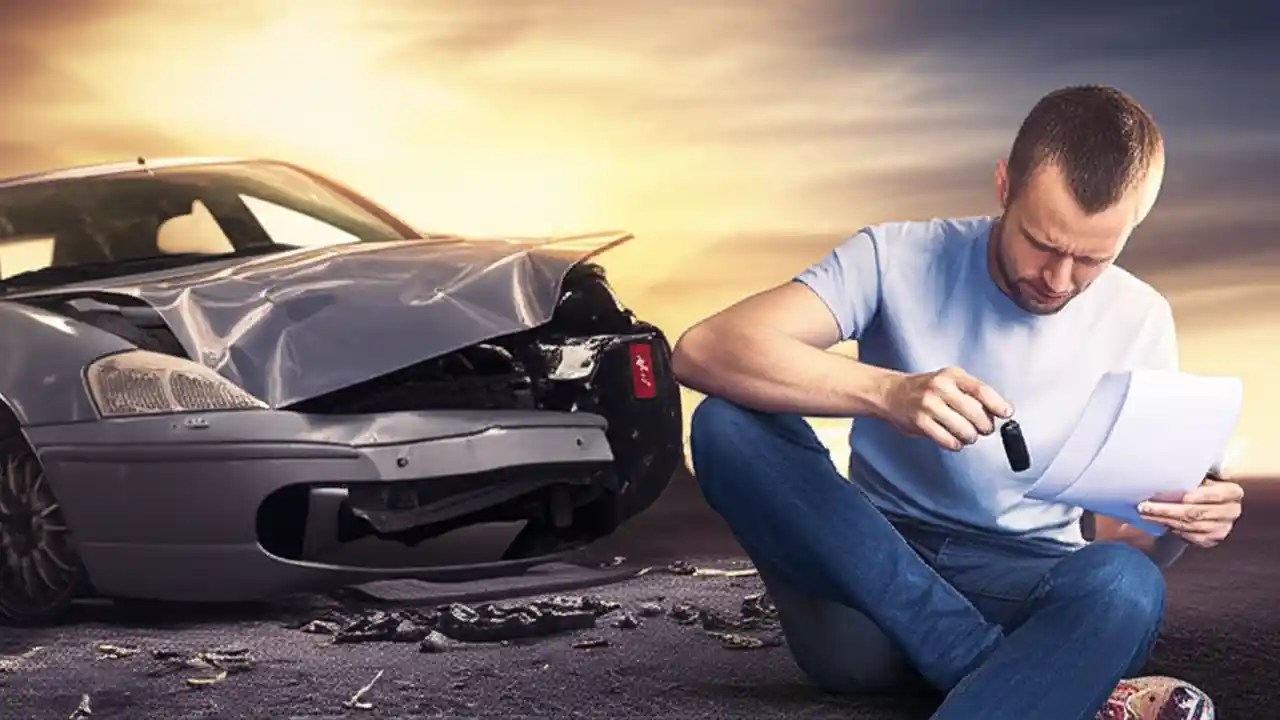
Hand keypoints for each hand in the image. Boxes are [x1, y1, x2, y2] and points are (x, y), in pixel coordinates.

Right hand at [883, 366, 1013, 450]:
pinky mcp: (920, 422)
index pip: (981, 390)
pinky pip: (948, 441)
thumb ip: (972, 393)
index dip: (998, 404)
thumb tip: (999, 411)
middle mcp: (940, 388)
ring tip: (965, 434)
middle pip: (976, 414)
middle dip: (985, 427)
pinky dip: (955, 444)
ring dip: (970, 437)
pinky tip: (952, 439)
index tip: (1006, 413)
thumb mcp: (949, 380)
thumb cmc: (925, 389)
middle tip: (983, 429)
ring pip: (965, 431)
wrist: (891, 393)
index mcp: (951, 375)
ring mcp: (928, 405)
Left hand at [1137, 475, 1243, 547]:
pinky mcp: (1211, 540)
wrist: (1199, 502)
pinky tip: (1155, 520)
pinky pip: (1187, 535)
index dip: (1196, 495)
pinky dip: (1170, 527)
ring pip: (1189, 525)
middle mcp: (1231, 511)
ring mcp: (1222, 528)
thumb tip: (1214, 469)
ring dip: (1163, 519)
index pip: (1215, 495)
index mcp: (1233, 492)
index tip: (1172, 495)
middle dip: (1166, 509)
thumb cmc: (1197, 481)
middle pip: (1196, 512)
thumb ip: (1205, 467)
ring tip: (1144, 512)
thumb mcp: (1202, 471)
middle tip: (1144, 505)